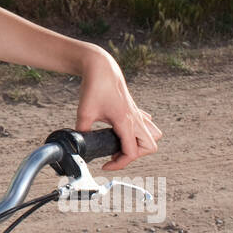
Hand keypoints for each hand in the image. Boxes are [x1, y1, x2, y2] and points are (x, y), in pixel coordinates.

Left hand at [75, 48, 161, 171]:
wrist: (101, 67)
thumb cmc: (95, 87)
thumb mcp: (83, 112)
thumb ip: (82, 131)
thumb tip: (79, 144)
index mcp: (125, 122)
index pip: (132, 153)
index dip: (119, 164)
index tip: (105, 165)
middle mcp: (135, 119)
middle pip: (150, 147)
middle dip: (134, 156)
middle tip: (115, 154)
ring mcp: (137, 113)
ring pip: (153, 135)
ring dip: (142, 144)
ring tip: (122, 144)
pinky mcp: (134, 109)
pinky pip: (146, 124)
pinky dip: (140, 132)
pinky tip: (124, 132)